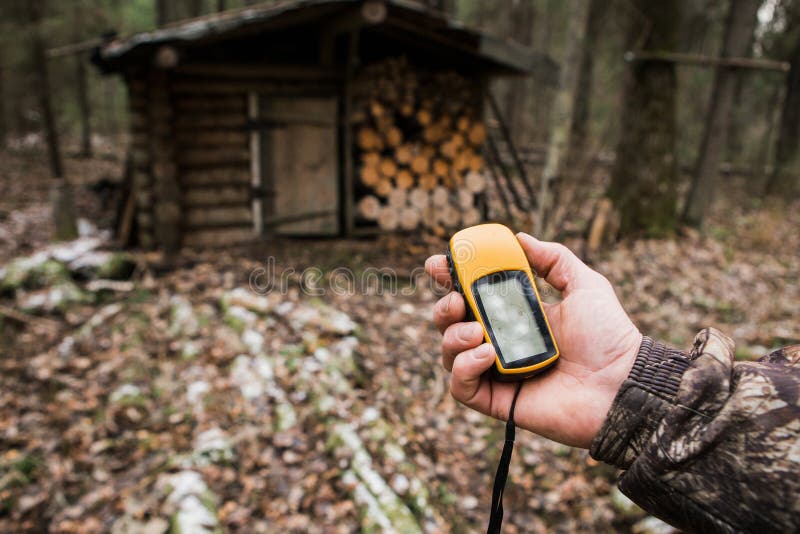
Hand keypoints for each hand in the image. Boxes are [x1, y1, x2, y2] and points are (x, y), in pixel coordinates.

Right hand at [425, 233, 641, 447]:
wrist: (623, 383)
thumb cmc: (609, 337)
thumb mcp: (585, 285)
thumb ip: (554, 259)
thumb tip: (520, 238)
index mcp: (516, 314)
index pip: (472, 295)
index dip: (449, 279)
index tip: (438, 265)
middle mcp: (502, 341)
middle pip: (451, 322)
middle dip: (443, 307)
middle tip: (458, 301)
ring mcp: (497, 372)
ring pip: (450, 353)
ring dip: (452, 337)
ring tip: (478, 332)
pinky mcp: (497, 401)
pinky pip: (460, 386)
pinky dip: (464, 367)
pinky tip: (486, 354)